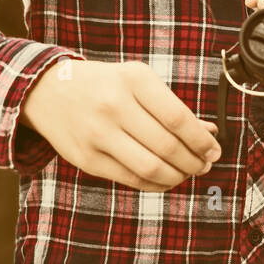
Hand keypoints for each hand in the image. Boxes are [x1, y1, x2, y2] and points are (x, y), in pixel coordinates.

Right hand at [19, 59, 221, 191]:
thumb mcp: (138, 81)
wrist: (49, 90)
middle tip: (205, 165)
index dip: (201, 140)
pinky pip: (130, 179)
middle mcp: (115, 106)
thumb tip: (210, 134)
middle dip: (194, 161)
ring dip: (178, 176)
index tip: (214, 149)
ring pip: (150, 167)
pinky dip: (155, 184)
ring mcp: (98, 134)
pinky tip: (166, 178)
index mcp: (134, 80)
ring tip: (188, 173)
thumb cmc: (106, 85)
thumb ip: (172, 107)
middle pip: (167, 146)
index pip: (178, 118)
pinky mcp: (86, 159)